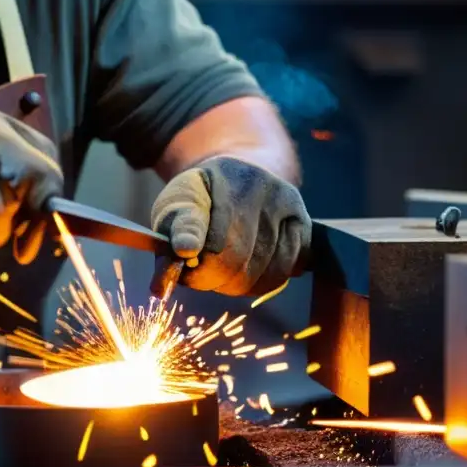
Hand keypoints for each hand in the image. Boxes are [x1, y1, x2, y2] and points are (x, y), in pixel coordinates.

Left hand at [150, 156, 310, 296]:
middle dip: (211, 277)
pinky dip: (263, 281)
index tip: (184, 269)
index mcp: (223, 177)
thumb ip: (169, 244)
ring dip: (237, 284)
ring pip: (262, 271)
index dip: (195, 262)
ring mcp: (287, 205)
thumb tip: (160, 288)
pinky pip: (286, 271)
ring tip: (222, 269)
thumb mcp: (177, 206)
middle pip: (235, 259)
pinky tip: (249, 268)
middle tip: (199, 275)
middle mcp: (260, 186)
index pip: (210, 236)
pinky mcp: (305, 224)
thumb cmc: (201, 198)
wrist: (241, 177)